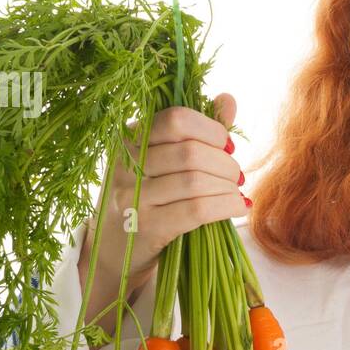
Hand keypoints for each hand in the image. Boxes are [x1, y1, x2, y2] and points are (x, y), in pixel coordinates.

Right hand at [77, 92, 245, 344]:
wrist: (113, 250)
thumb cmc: (145, 199)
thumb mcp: (161, 160)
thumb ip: (194, 130)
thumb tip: (227, 99)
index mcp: (128, 139)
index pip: (176, 120)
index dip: (211, 129)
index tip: (227, 145)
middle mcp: (125, 165)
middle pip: (190, 153)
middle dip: (225, 164)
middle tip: (236, 176)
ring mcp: (132, 198)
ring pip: (195, 182)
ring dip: (227, 187)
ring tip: (236, 193)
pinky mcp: (146, 228)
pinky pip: (196, 211)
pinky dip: (225, 207)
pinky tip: (237, 207)